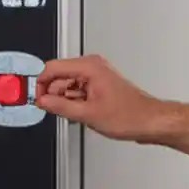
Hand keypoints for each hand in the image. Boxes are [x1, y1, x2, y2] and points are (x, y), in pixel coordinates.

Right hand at [35, 55, 170, 143]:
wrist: (150, 121)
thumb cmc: (130, 115)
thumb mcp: (88, 114)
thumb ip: (60, 107)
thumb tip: (43, 101)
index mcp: (89, 67)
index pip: (52, 68)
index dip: (41, 84)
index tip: (38, 99)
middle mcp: (93, 67)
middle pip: (59, 76)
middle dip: (54, 94)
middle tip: (54, 111)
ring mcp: (96, 76)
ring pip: (68, 85)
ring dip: (65, 100)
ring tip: (75, 115)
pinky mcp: (99, 86)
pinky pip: (78, 90)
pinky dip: (75, 102)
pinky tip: (82, 114)